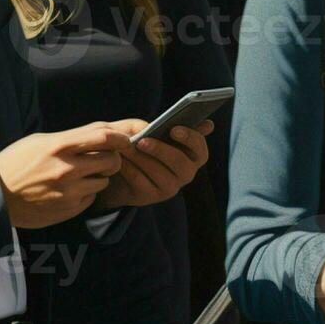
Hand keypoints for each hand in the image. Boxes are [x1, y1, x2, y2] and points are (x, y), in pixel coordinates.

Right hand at [0, 121, 129, 229]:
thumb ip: (71, 138)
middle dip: (113, 158)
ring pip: (103, 181)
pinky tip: (67, 190)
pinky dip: (85, 193)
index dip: (120, 137)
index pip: (103, 136)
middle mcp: (67, 168)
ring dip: (98, 177)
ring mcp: (69, 191)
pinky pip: (90, 198)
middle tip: (105, 159)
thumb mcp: (40, 141)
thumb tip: (104, 133)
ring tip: (78, 176)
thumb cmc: (17, 163)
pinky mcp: (68, 209)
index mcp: (59, 145)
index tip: (125, 139)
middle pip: (112, 160)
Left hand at [94, 118, 213, 209]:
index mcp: (191, 155)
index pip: (200, 150)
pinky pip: (141, 182)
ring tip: (125, 147)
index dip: (190, 139)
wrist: (117, 168)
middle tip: (142, 141)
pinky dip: (129, 169)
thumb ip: (172, 126)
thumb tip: (207, 126)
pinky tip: (120, 160)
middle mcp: (185, 173)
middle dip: (161, 150)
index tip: (174, 129)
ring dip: (140, 158)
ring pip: (159, 173)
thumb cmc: (140, 144)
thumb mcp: (151, 131)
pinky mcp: (150, 197)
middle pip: (181, 163)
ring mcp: (169, 188)